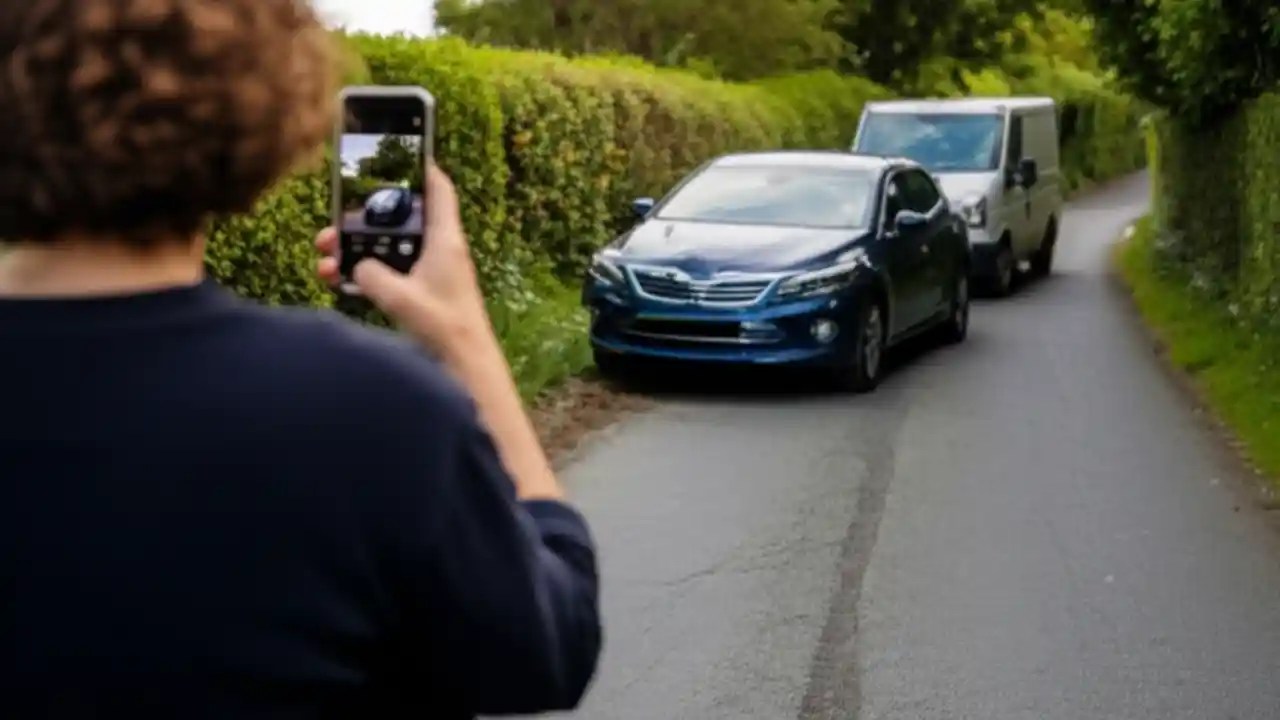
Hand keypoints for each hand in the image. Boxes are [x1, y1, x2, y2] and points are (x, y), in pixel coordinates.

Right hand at [316, 164, 493, 357]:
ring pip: (390, 250)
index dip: (420, 168)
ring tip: (326, 260)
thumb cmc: (443, 329)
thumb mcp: (399, 297)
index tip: (397, 153)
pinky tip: (339, 283)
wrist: (466, 369)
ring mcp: (432, 274)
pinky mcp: (423, 295)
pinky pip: (390, 275)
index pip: (438, 190)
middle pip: (400, 221)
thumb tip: (355, 267)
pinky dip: (366, 276)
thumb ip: (371, 275)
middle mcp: (440, 251)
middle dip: (364, 220)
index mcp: (444, 240)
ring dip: (358, 252)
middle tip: (332, 225)